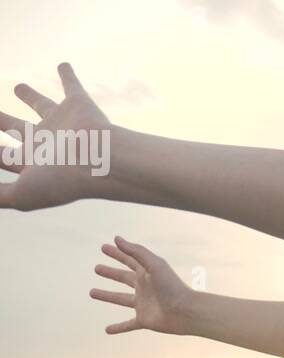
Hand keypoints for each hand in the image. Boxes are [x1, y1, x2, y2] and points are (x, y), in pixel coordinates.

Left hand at [0, 62, 112, 210]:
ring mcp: (62, 123)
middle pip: (17, 130)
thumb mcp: (21, 194)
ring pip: (40, 105)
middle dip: (2, 122)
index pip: (2, 155)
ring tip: (17, 87)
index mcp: (32, 162)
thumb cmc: (64, 181)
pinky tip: (63, 65)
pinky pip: (71, 85)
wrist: (102, 161)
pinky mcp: (77, 105)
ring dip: (29, 96)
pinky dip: (67, 75)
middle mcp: (47, 142)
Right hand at [90, 236, 194, 335]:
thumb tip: (117, 238)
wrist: (185, 311)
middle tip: (96, 268)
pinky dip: (118, 327)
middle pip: (123, 278)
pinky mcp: (144, 320)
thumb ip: (136, 252)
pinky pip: (128, 325)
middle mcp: (144, 287)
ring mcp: (143, 304)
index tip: (103, 247)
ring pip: (121, 299)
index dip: (117, 253)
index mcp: (147, 273)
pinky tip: (107, 330)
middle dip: (111, 273)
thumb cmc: (172, 286)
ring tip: (91, 292)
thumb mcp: (154, 264)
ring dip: (107, 296)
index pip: (129, 260)